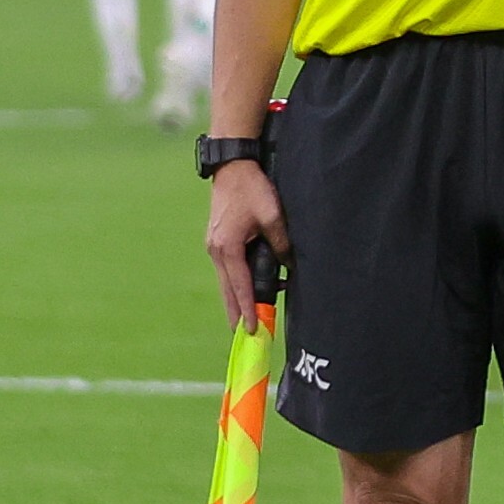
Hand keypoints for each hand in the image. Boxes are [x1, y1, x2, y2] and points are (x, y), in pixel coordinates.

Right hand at [203, 162, 287, 328]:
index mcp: (227, 248)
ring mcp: (215, 246)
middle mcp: (216, 251)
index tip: (252, 328)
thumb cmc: (252, 189)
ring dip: (237, 299)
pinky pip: (228, 269)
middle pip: (228, 290)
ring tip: (247, 319)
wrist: (233, 168)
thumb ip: (281, 243)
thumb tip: (288, 266)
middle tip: (244, 335)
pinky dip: (237, 283)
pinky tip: (249, 289)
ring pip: (227, 281)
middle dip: (237, 312)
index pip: (240, 286)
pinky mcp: (219, 241)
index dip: (248, 308)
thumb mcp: (272, 216)